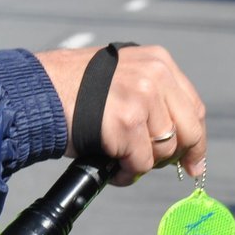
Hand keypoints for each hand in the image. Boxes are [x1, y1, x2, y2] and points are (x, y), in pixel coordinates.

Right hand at [36, 44, 206, 184]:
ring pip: (163, 150)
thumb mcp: (123, 77)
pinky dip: (126, 173)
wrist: (39, 91)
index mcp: (159, 61)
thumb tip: (176, 138)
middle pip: (187, 131)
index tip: (193, 162)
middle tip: (159, 166)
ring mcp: (142, 97)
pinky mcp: (127, 121)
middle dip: (175, 156)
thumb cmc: (75, 90)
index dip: (195, 140)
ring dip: (141, 163)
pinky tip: (111, 166)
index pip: (193, 108)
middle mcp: (155, 75)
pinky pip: (140, 163)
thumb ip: (152, 97)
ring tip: (118, 159)